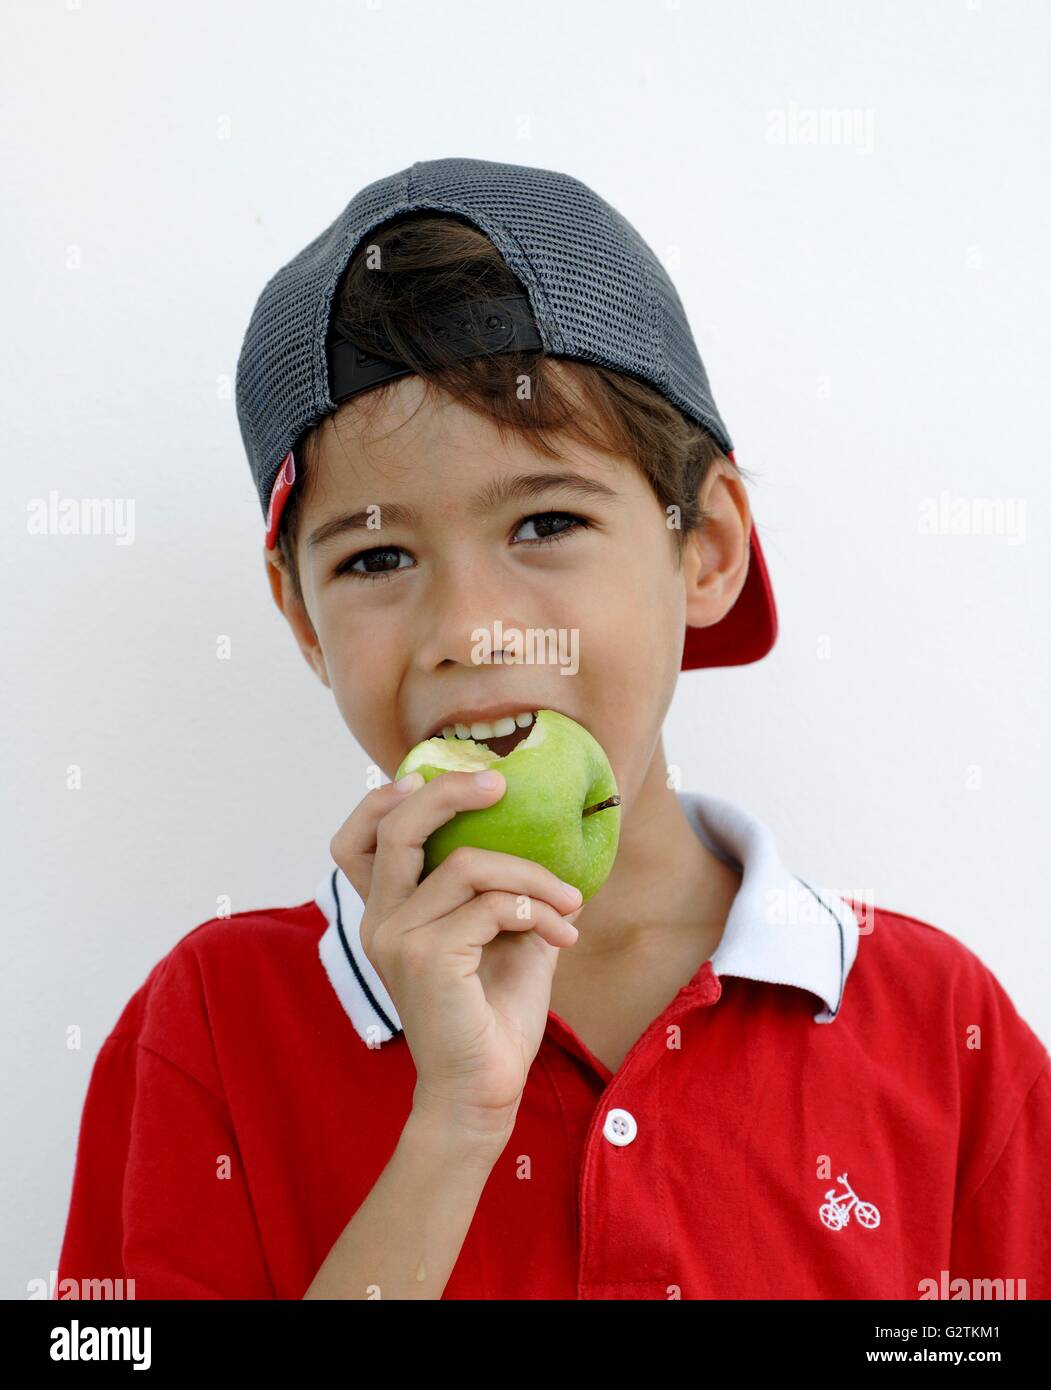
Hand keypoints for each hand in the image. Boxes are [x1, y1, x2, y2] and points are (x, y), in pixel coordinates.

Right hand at [330, 771, 582, 1135]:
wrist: (484, 1089)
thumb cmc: (492, 1013)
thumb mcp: (498, 936)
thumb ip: (496, 889)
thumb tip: (536, 837)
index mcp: (388, 912)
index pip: (356, 841)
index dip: (382, 801)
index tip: (425, 775)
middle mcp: (381, 920)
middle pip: (394, 829)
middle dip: (448, 794)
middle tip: (500, 786)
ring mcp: (396, 937)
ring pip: (466, 865)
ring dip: (531, 877)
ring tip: (568, 903)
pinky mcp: (426, 956)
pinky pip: (491, 905)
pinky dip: (536, 910)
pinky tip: (562, 936)